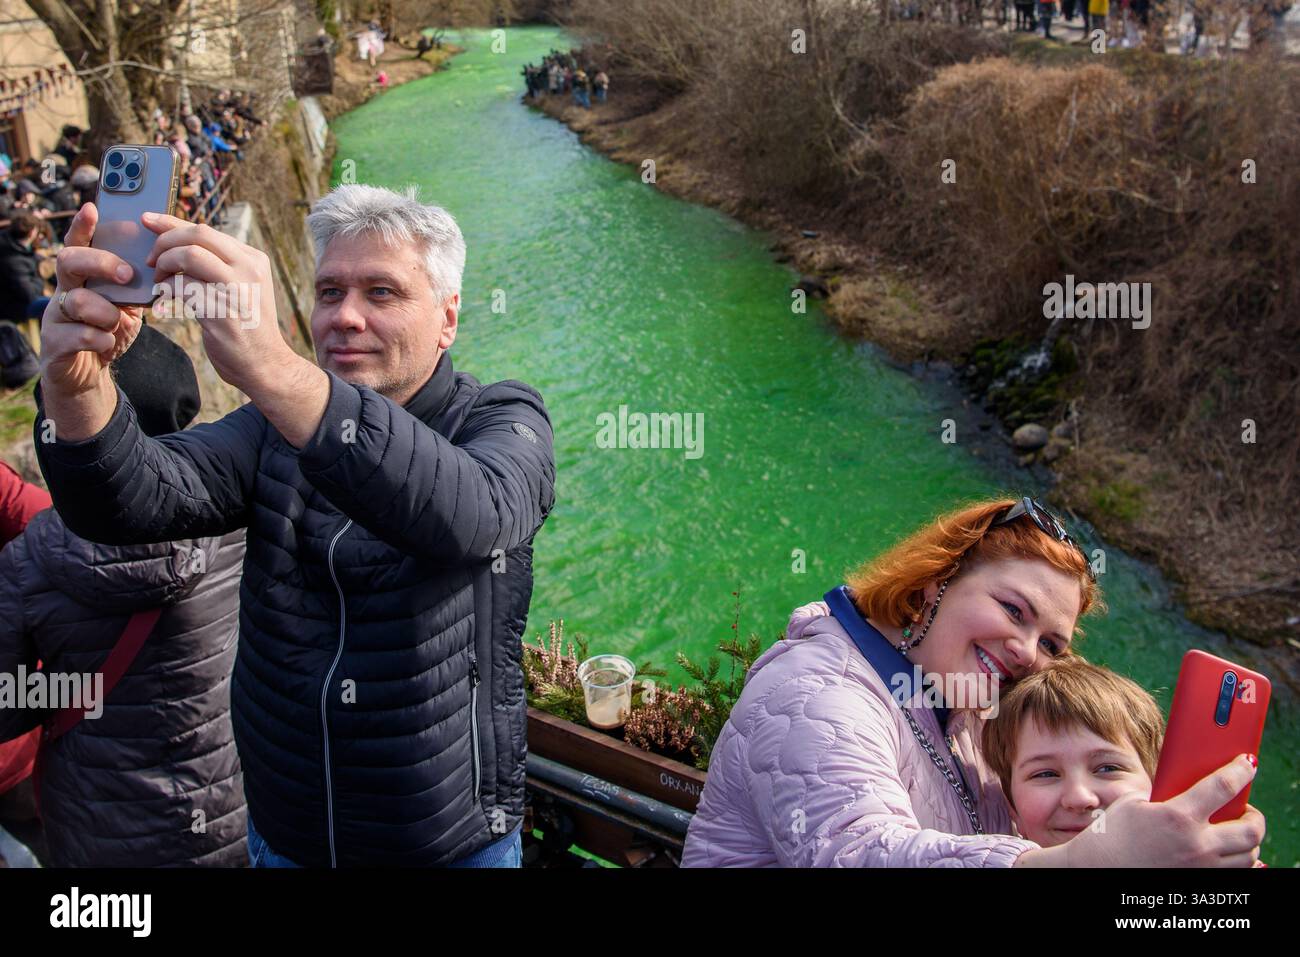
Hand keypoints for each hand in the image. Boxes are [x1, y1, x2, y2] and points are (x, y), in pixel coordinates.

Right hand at [40, 203, 143, 396]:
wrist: (86, 373)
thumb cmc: (107, 330)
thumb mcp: (125, 304)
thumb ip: (134, 286)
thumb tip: (161, 265)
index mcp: (83, 276)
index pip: (79, 242)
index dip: (83, 225)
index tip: (93, 208)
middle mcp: (65, 289)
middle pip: (69, 260)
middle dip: (99, 262)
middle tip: (126, 274)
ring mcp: (56, 315)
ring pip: (77, 300)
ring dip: (106, 312)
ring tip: (118, 323)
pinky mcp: (54, 343)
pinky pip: (77, 334)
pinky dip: (101, 338)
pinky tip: (109, 342)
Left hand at [142, 211, 285, 394]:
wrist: (265, 365)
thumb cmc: (245, 328)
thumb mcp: (241, 288)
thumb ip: (219, 266)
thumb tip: (178, 243)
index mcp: (253, 259)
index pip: (207, 230)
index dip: (172, 222)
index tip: (148, 220)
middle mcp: (249, 268)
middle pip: (198, 234)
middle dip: (165, 242)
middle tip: (152, 260)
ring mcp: (238, 288)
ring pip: (189, 255)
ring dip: (164, 265)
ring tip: (159, 282)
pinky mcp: (223, 310)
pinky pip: (182, 287)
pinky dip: (166, 291)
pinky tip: (163, 303)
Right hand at [1063, 755, 1263, 866]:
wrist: (1100, 868)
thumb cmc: (1113, 833)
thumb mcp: (1134, 802)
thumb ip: (1166, 792)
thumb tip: (1189, 785)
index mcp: (1177, 816)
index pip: (1223, 786)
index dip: (1241, 770)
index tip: (1249, 763)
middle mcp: (1196, 845)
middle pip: (1251, 830)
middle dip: (1255, 816)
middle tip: (1246, 808)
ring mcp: (1201, 868)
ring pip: (1249, 855)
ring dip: (1249, 839)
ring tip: (1238, 828)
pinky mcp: (1200, 883)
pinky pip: (1238, 874)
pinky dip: (1244, 862)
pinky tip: (1235, 851)